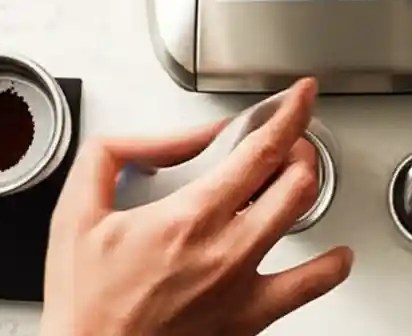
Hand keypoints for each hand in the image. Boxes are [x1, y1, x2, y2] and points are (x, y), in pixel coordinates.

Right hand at [42, 78, 352, 335]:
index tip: (301, 96)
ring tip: (296, 179)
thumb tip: (172, 138)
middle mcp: (225, 249)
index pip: (260, 149)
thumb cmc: (84, 303)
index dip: (291, 114)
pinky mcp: (250, 319)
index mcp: (188, 217)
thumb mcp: (77, 211)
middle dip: (298, 148)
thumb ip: (120, 155)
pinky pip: (308, 290)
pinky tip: (335, 256)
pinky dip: (330, 267)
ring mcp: (243, 285)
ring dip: (309, 188)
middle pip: (295, 179)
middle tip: (286, 141)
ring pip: (306, 219)